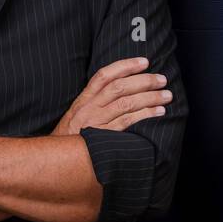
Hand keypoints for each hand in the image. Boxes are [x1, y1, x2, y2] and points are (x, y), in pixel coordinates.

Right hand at [52, 56, 170, 134]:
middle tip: (162, 79)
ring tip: (166, 95)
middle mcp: (89, 108)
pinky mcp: (103, 137)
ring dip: (149, 97)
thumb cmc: (71, 137)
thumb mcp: (78, 115)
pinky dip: (145, 115)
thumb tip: (122, 89)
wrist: (56, 159)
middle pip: (119, 87)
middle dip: (143, 81)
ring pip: (126, 103)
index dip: (125, 66)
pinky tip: (158, 112)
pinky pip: (127, 122)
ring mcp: (96, 122)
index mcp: (84, 100)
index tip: (144, 62)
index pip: (104, 75)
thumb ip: (95, 103)